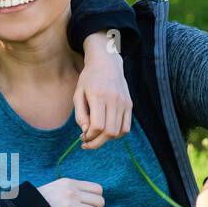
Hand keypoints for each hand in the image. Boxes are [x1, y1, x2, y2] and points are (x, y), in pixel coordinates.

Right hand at [37, 178, 103, 206]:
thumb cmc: (45, 199)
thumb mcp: (59, 186)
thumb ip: (75, 188)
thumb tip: (94, 196)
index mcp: (70, 183)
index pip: (98, 189)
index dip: (96, 197)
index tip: (89, 202)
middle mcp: (71, 193)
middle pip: (100, 202)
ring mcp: (70, 206)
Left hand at [75, 32, 131, 150]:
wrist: (107, 63)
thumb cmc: (88, 79)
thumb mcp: (78, 94)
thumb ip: (80, 114)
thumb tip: (85, 132)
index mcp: (98, 96)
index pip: (97, 126)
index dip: (89, 136)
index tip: (82, 137)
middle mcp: (114, 100)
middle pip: (109, 132)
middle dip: (96, 142)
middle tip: (87, 143)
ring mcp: (124, 102)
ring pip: (119, 132)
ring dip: (106, 140)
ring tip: (96, 137)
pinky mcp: (129, 104)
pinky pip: (126, 127)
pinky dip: (117, 134)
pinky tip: (107, 132)